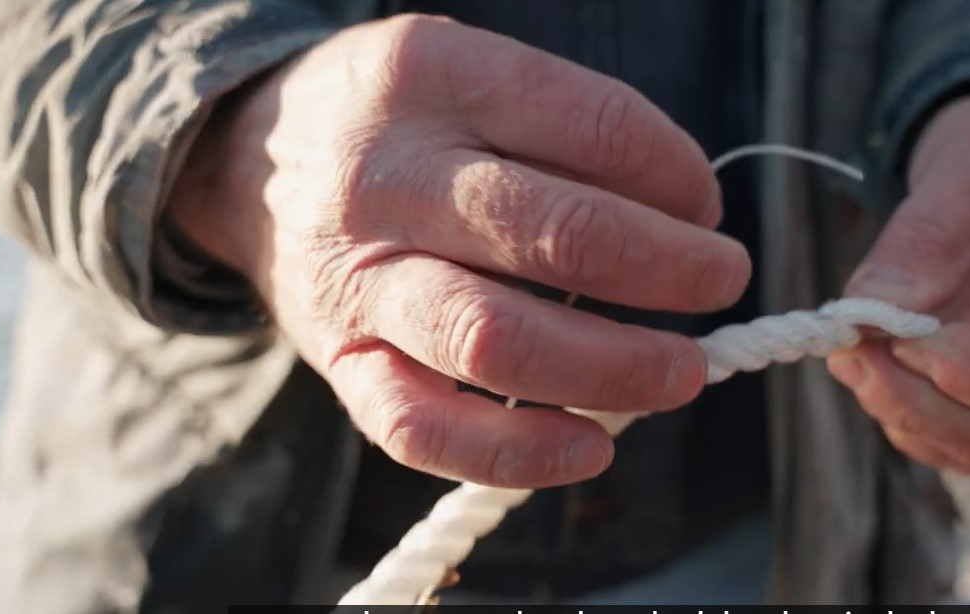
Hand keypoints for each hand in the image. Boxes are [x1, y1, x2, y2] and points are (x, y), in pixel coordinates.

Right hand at [169, 15, 749, 486]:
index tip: (705, 206)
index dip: (673, 172)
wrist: (246, 163)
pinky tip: (591, 447)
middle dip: (668, 269)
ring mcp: (359, 278)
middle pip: (555, 235)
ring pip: (496, 339)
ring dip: (612, 366)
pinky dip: (517, 453)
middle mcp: (388, 177)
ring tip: (681, 372)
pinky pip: (423, 427)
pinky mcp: (340, 360)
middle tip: (723, 281)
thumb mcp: (466, 72)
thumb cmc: (394, 121)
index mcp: (434, 78)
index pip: (592, 123)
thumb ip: (566, 125)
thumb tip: (686, 212)